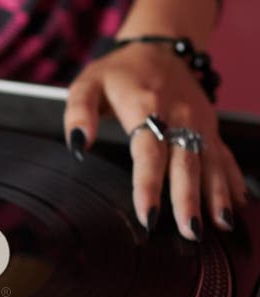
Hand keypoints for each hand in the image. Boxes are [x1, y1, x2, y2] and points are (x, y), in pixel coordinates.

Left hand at [64, 42, 246, 240]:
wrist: (157, 47)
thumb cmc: (117, 72)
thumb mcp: (87, 84)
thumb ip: (78, 113)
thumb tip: (78, 144)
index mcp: (145, 107)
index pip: (148, 154)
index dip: (148, 187)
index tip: (149, 216)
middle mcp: (177, 116)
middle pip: (184, 164)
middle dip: (188, 200)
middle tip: (189, 232)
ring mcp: (197, 122)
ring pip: (210, 162)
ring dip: (216, 194)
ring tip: (219, 224)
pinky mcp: (208, 125)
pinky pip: (223, 155)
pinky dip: (231, 179)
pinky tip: (236, 203)